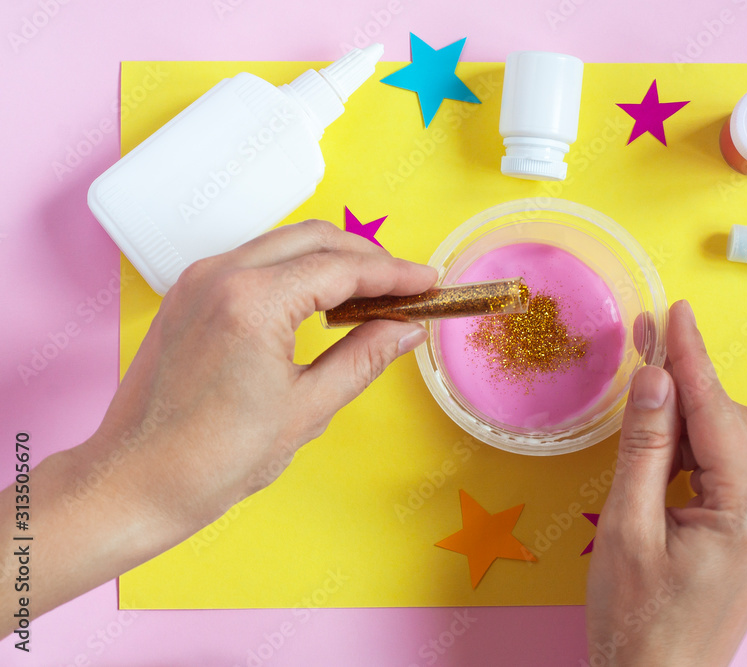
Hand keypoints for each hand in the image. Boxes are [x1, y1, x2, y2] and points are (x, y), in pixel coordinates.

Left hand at [95, 218, 437, 526]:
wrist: (134, 482)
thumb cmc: (213, 459)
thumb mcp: (306, 410)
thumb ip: (364, 359)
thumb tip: (406, 330)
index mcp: (253, 302)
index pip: (342, 268)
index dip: (394, 273)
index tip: (428, 281)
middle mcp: (220, 275)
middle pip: (315, 238)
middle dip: (367, 258)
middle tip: (406, 287)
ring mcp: (197, 280)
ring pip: (283, 244)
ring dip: (331, 259)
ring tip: (370, 295)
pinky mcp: (186, 295)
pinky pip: (253, 261)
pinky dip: (294, 270)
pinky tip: (318, 300)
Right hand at [586, 300, 746, 665]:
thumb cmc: (636, 620)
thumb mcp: (626, 528)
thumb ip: (643, 448)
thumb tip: (653, 378)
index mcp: (745, 514)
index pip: (716, 413)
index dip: (692, 357)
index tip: (676, 310)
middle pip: (732, 423)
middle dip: (689, 385)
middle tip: (645, 348)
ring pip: (733, 444)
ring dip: (691, 417)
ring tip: (646, 398)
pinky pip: (731, 472)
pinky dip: (698, 449)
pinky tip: (665, 445)